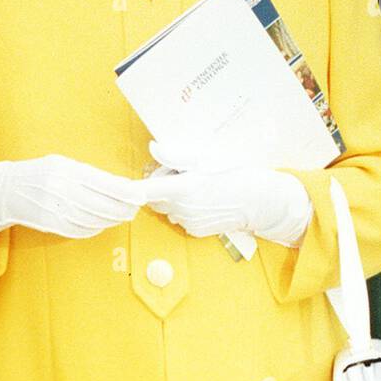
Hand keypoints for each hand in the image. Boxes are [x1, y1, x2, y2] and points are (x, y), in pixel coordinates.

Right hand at [0, 154, 144, 251]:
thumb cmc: (41, 173)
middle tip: (134, 208)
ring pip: (92, 219)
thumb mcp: (64, 165)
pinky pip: (79, 230)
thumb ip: (91, 175)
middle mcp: (60, 189)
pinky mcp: (49, 224)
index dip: (125, 192)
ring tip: (122, 216)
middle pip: (101, 205)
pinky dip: (95, 228)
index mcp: (66, 170)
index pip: (103, 183)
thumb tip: (122, 186)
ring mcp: (53, 208)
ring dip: (111, 220)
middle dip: (122, 209)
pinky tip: (103, 223)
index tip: (140, 195)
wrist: (5, 189)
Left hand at [141, 141, 312, 245]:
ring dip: (173, 197)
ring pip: (167, 207)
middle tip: (183, 170)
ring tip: (198, 184)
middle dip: (161, 183)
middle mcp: (181, 209)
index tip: (117, 186)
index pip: (143, 190)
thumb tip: (153, 148)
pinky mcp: (196, 232)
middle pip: (154, 196)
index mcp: (183, 188)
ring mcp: (188, 223)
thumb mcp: (208, 157)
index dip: (128, 188)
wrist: (262, 201)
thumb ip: (176, 154)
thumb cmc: (237, 174)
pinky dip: (186, 209)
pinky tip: (206, 200)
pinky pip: (180, 218)